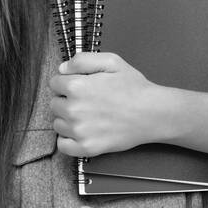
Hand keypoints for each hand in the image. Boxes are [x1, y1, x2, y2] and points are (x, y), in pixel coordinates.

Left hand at [49, 52, 163, 157]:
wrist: (153, 113)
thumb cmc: (134, 88)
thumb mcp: (112, 61)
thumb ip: (82, 60)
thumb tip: (62, 69)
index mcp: (77, 86)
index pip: (55, 83)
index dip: (67, 82)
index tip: (80, 85)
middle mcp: (74, 109)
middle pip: (54, 103)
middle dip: (67, 100)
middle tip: (87, 100)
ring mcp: (79, 131)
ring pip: (58, 123)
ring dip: (68, 119)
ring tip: (88, 116)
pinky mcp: (86, 147)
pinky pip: (63, 145)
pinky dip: (68, 139)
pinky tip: (81, 131)